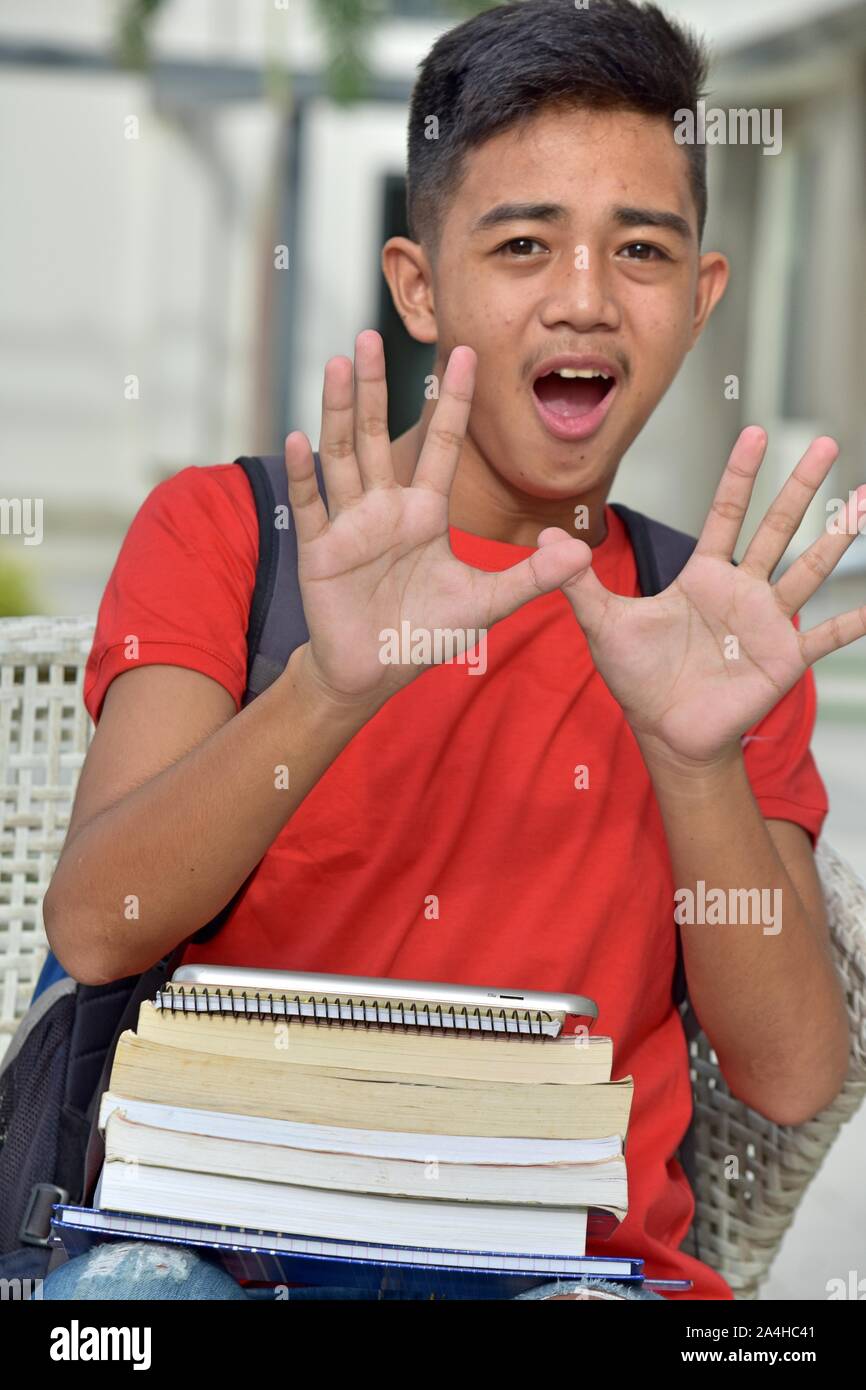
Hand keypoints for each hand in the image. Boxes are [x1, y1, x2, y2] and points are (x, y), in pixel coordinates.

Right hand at [285, 330, 591, 706]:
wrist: (374, 672)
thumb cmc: (425, 633)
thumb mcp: (486, 604)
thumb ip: (531, 578)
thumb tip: (580, 553)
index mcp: (425, 512)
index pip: (444, 445)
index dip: (455, 401)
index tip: (466, 352)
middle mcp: (386, 508)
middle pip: (379, 434)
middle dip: (375, 385)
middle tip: (372, 332)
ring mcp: (350, 525)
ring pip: (344, 456)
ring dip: (338, 411)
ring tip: (337, 363)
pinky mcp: (320, 550)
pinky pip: (312, 506)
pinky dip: (305, 474)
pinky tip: (300, 437)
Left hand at [545, 428, 865, 766]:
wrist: (664, 730)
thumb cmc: (639, 676)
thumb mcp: (603, 624)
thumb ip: (577, 581)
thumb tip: (545, 537)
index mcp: (704, 575)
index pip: (726, 513)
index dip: (739, 475)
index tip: (755, 432)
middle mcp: (742, 590)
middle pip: (776, 527)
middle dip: (799, 486)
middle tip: (824, 441)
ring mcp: (767, 622)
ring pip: (808, 570)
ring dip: (838, 537)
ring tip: (865, 500)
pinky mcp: (782, 659)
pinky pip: (824, 636)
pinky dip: (851, 622)